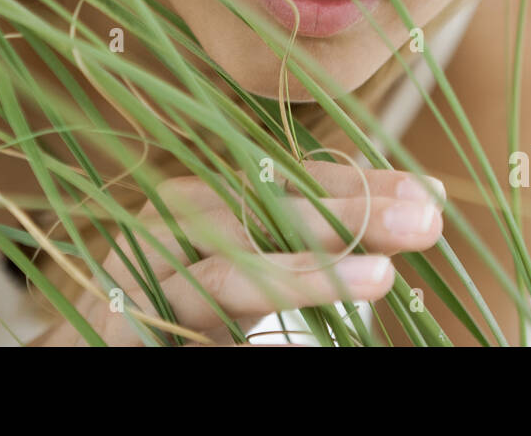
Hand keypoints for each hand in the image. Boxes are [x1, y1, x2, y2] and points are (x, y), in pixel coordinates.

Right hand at [35, 161, 444, 345]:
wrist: (101, 347)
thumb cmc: (185, 302)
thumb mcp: (255, 258)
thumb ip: (317, 230)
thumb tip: (425, 198)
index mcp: (199, 198)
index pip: (288, 181)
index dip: (358, 185)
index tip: (429, 195)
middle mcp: (166, 228)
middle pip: (260, 216)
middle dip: (345, 217)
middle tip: (423, 223)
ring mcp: (139, 282)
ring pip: (224, 276)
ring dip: (305, 275)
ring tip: (380, 278)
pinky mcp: (121, 335)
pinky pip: (185, 333)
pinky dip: (238, 341)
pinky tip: (291, 348)